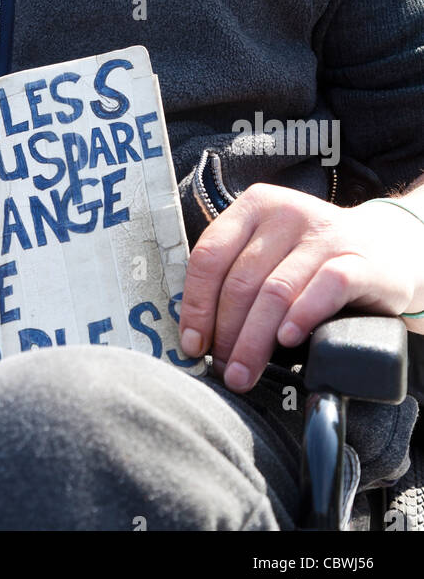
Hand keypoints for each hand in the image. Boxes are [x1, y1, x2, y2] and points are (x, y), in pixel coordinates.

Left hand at [178, 183, 423, 392]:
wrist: (386, 248)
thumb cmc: (312, 260)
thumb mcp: (270, 252)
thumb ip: (235, 276)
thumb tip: (196, 333)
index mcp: (254, 207)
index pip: (210, 255)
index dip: (196, 304)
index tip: (192, 343)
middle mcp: (286, 213)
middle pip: (242, 281)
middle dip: (226, 333)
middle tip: (223, 370)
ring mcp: (324, 233)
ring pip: (276, 290)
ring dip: (255, 340)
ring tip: (244, 372)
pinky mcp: (357, 258)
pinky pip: (325, 288)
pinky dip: (303, 317)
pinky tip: (288, 341)